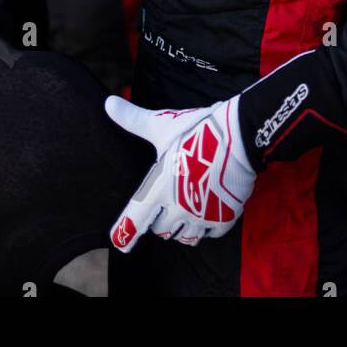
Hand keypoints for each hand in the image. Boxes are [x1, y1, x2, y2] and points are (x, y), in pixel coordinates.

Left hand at [105, 96, 255, 250]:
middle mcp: (176, 209)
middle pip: (161, 230)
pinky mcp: (224, 218)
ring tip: (187, 210)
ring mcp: (201, 216)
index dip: (124, 233)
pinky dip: (209, 226)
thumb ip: (134, 120)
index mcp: (157, 189)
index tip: (120, 243)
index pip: (134, 221)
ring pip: (186, 237)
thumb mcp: (162, 126)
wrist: (237, 137)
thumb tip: (109, 103)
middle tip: (167, 204)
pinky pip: (211, 234)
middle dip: (161, 220)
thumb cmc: (196, 131)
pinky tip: (210, 210)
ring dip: (184, 227)